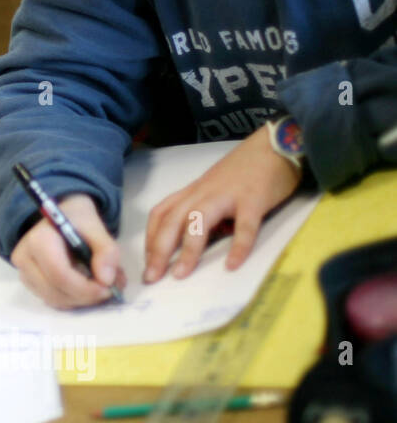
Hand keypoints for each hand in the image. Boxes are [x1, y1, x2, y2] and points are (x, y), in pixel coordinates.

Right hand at [11, 194, 123, 308]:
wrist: (57, 217)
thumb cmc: (75, 219)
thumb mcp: (95, 226)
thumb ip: (106, 250)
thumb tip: (106, 279)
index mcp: (39, 240)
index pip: (60, 275)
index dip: (86, 288)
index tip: (108, 289)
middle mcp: (25, 259)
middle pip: (56, 292)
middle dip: (86, 296)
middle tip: (109, 290)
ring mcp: (24, 273)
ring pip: (55, 300)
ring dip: (81, 300)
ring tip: (101, 286)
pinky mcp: (29, 283)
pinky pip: (52, 300)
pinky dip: (73, 300)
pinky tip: (86, 287)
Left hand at [144, 128, 301, 281]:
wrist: (275, 144)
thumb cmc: (245, 171)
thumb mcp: (214, 190)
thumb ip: (202, 213)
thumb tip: (193, 246)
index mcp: (192, 192)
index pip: (161, 215)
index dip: (150, 239)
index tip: (146, 264)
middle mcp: (203, 193)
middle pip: (172, 220)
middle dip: (158, 250)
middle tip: (151, 278)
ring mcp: (227, 195)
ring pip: (198, 221)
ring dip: (187, 250)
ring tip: (180, 275)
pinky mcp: (254, 199)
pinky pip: (244, 225)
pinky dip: (238, 246)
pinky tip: (232, 265)